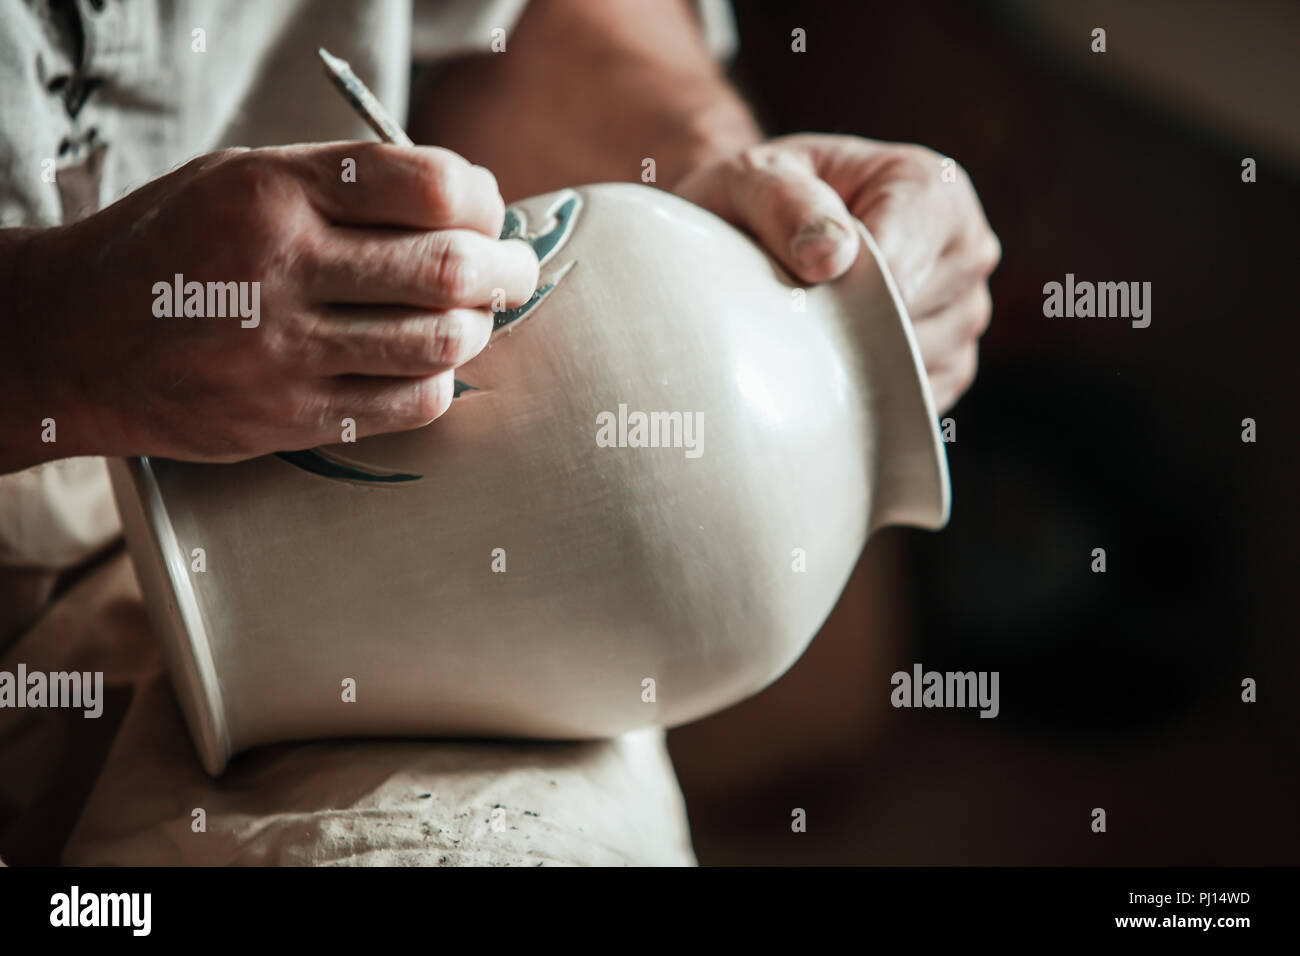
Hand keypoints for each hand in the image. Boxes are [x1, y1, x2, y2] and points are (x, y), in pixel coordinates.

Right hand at [2, 142, 538, 469]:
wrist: (78, 338)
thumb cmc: (178, 246)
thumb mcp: (243, 179)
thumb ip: (346, 185)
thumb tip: (468, 205)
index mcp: (275, 190)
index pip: (428, 187)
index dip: (482, 200)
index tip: (485, 211)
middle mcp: (283, 268)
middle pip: (449, 269)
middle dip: (507, 269)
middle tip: (513, 271)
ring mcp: (286, 352)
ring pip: (440, 342)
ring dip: (478, 329)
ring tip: (470, 318)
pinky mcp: (290, 419)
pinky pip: (410, 405)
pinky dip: (439, 382)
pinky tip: (426, 365)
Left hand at [673, 134, 999, 413]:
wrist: (763, 232)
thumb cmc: (763, 200)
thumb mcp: (753, 178)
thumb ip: (785, 202)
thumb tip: (829, 255)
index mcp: (934, 188)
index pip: (900, 265)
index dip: (840, 293)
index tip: (797, 294)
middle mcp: (966, 249)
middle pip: (906, 321)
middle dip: (841, 327)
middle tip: (790, 310)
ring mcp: (966, 312)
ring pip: (911, 368)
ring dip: (851, 363)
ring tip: (813, 324)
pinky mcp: (953, 365)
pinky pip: (915, 402)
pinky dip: (869, 396)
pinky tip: (835, 358)